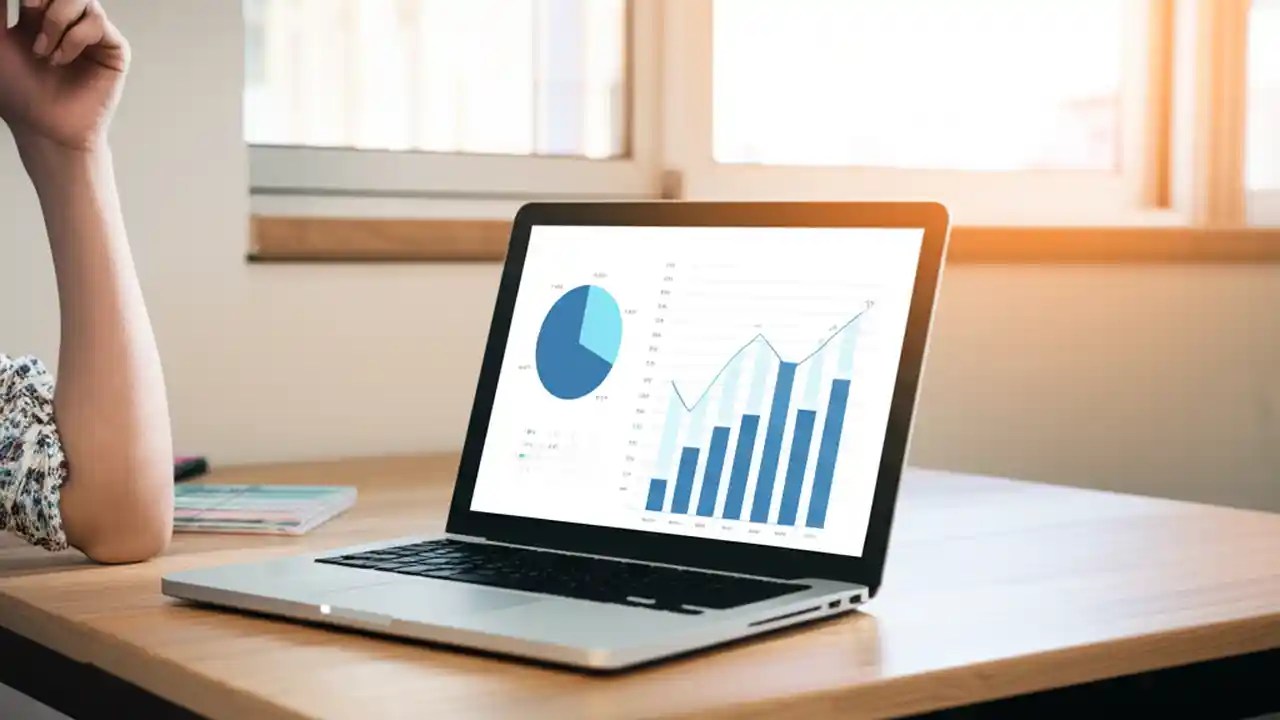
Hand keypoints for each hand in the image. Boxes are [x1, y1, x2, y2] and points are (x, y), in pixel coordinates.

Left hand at [0, 0, 128, 153]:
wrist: (44, 127)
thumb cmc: (18, 93)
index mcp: (38, 17)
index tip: (23, 5)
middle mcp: (67, 22)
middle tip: (30, 9)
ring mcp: (92, 34)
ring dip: (56, 20)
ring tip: (44, 51)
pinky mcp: (114, 48)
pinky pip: (96, 22)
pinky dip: (74, 39)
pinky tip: (62, 60)